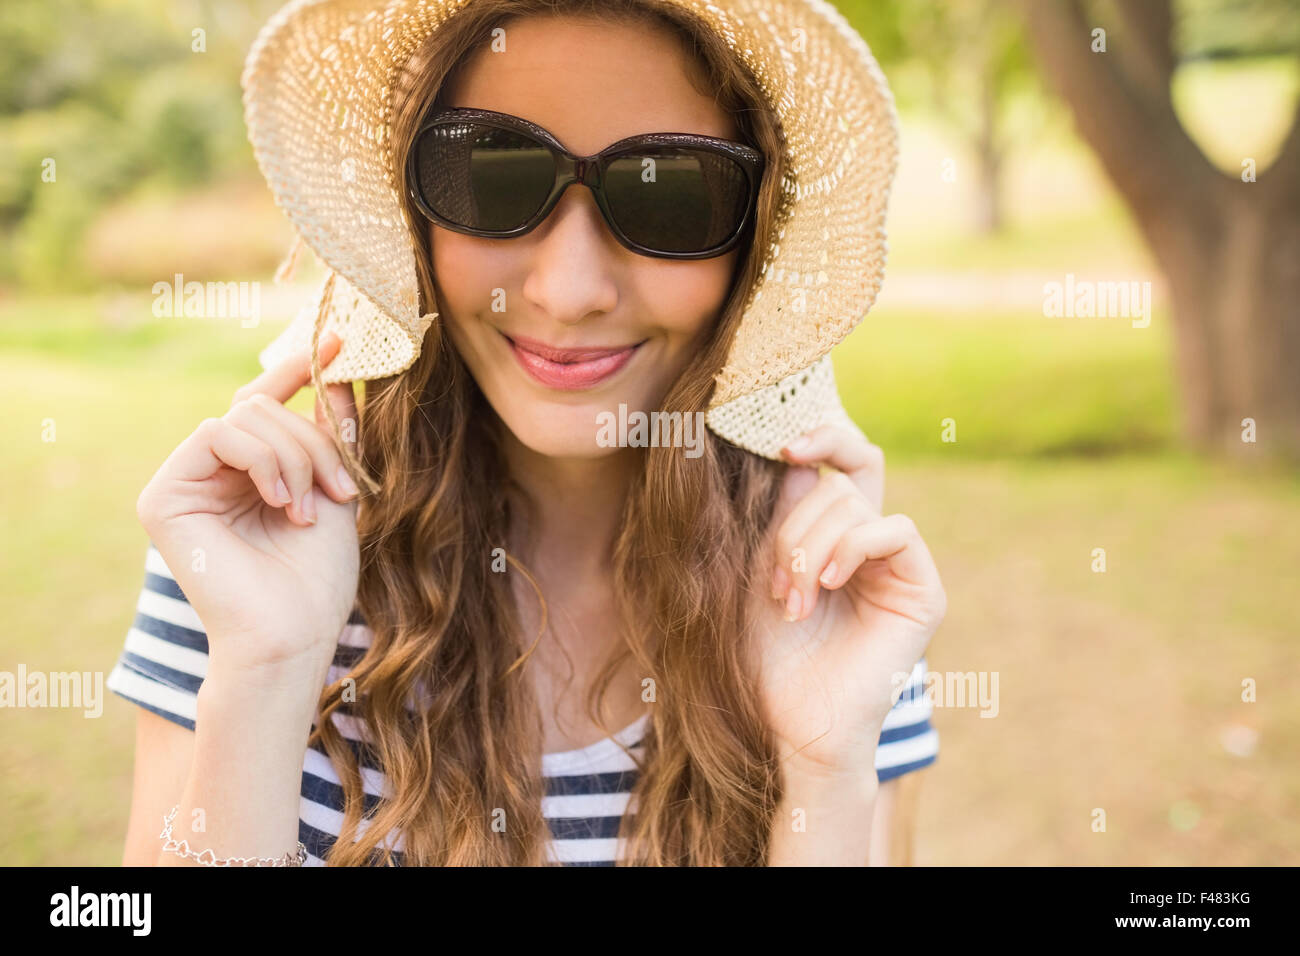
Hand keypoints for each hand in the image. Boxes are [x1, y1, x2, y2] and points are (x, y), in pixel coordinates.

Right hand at [135, 332, 364, 682]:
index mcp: (249, 474)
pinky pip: (217, 434)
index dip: (298, 369)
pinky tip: (281, 502)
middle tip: (340, 489)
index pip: (265, 404)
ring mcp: (184, 482)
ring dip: (296, 455)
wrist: (292, 633)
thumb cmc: (316, 578)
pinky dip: (263, 460)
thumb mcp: (335, 491)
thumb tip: (337, 374)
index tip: (339, 342)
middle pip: (263, 409)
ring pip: (245, 418)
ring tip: (309, 507)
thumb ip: (330, 434)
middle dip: (314, 440)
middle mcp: (211, 474)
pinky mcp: (163, 495)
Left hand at [750, 419, 945, 776]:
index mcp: (833, 536)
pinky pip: (897, 531)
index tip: (780, 445)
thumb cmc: (767, 657)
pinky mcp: (923, 591)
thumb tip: (793, 453)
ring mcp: (899, 567)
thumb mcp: (758, 571)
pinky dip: (853, 548)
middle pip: (840, 483)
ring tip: (793, 602)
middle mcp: (871, 545)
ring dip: (811, 548)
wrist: (793, 724)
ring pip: (858, 505)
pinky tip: (829, 586)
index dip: (821, 438)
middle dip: (794, 526)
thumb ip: (777, 514)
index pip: (842, 464)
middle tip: (775, 584)